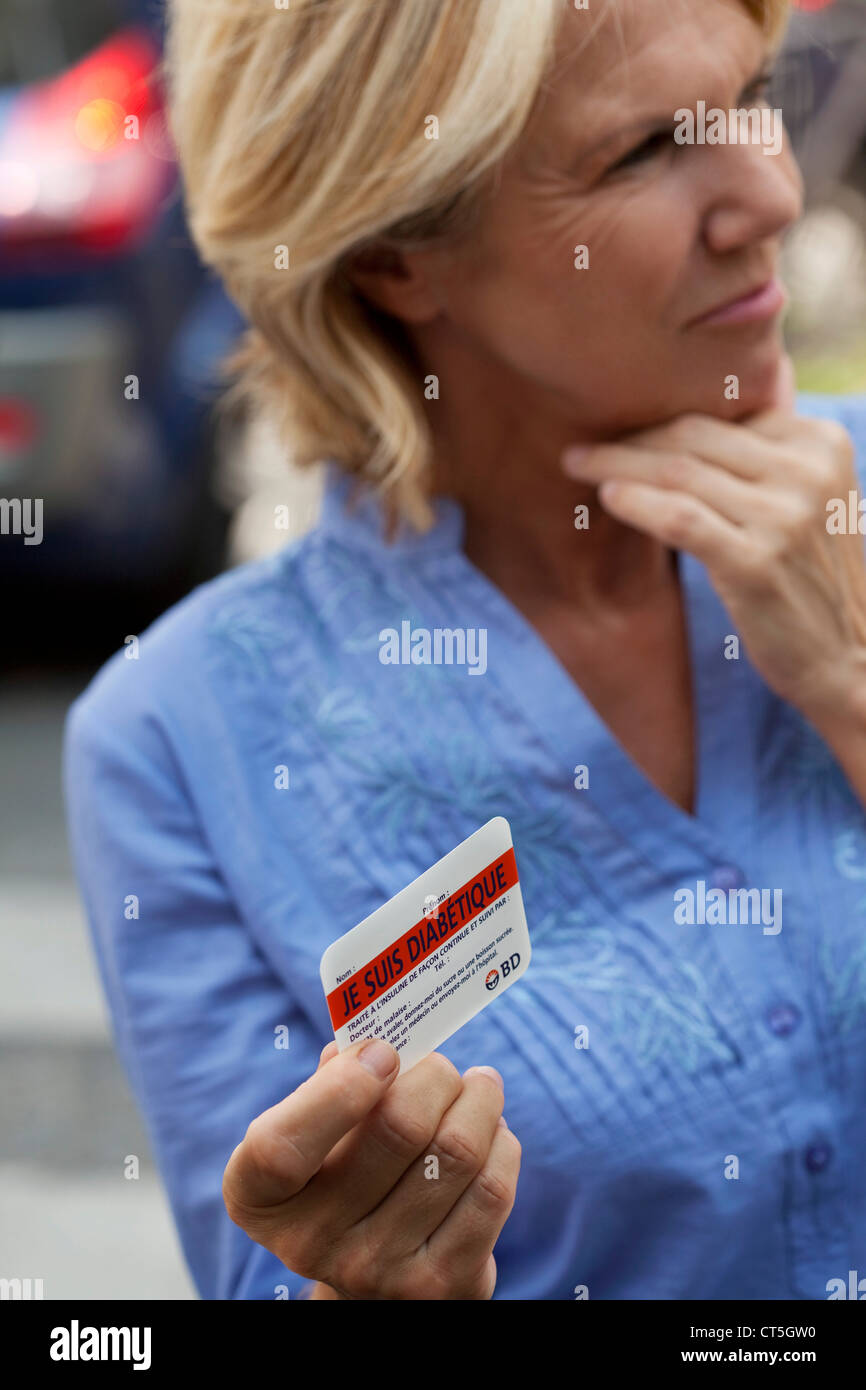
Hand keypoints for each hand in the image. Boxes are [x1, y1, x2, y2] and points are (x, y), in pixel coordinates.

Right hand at [222, 1039, 520, 1299]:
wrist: (370, 1277)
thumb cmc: (337, 1173)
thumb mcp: (310, 1130)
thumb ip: (332, 1080)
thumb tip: (382, 1041)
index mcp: (260, 1197)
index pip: (282, 1146)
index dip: (340, 1089)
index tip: (383, 1052)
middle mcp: (310, 1243)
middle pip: (399, 1128)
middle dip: (434, 1073)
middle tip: (440, 1065)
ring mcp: (378, 1272)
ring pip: (456, 1151)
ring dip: (478, 1099)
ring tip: (477, 1087)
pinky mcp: (444, 1287)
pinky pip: (491, 1190)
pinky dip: (499, 1143)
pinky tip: (489, 1132)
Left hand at [562, 356, 865, 725]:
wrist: (853, 659)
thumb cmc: (812, 580)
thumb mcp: (808, 501)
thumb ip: (762, 461)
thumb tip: (676, 427)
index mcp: (821, 442)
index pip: (723, 418)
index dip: (660, 423)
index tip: (619, 433)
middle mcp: (808, 470)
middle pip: (694, 438)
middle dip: (629, 439)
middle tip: (581, 447)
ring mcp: (785, 516)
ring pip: (679, 473)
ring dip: (617, 466)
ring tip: (577, 466)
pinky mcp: (757, 562)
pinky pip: (680, 518)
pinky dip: (637, 503)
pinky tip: (607, 498)